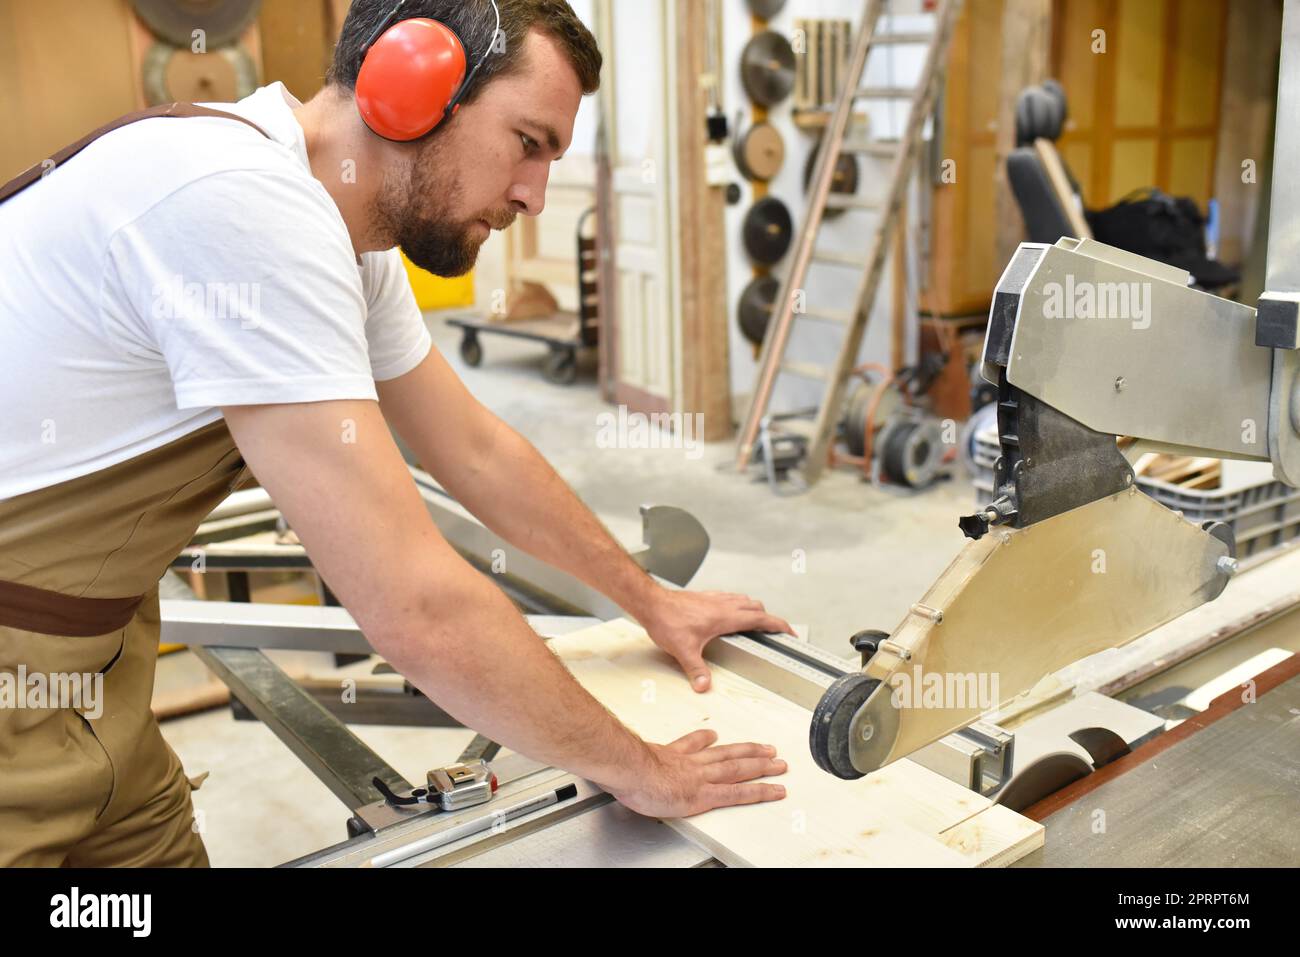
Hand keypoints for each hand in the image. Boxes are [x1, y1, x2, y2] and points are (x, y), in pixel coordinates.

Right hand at [608, 730, 787, 817]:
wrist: (632, 769)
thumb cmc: (626, 766)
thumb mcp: (631, 755)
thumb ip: (637, 755)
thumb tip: (630, 756)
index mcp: (673, 755)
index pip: (694, 746)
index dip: (706, 741)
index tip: (714, 737)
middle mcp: (692, 763)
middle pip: (726, 755)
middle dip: (748, 751)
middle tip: (767, 749)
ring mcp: (702, 778)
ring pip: (739, 768)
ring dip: (761, 765)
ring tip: (778, 763)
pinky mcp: (706, 795)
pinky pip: (739, 793)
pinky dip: (759, 791)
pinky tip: (773, 790)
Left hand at [640, 589, 792, 692]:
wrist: (652, 602)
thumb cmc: (667, 620)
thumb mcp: (684, 651)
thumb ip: (696, 670)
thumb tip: (704, 686)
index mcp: (726, 617)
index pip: (761, 619)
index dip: (779, 625)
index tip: (789, 632)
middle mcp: (724, 605)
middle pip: (756, 608)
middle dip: (768, 619)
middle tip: (773, 631)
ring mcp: (715, 598)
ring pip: (743, 600)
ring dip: (753, 610)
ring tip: (754, 624)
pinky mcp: (705, 596)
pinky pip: (729, 598)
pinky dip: (736, 605)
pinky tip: (728, 615)